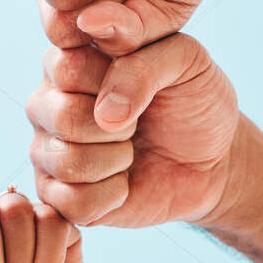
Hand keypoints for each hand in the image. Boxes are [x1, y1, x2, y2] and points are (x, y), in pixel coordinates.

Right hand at [27, 34, 238, 226]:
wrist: (214, 159)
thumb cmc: (194, 102)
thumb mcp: (186, 62)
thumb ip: (142, 62)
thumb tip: (104, 106)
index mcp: (69, 60)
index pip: (66, 67)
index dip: (113, 82)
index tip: (144, 83)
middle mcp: (48, 103)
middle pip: (60, 116)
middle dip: (118, 126)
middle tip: (138, 123)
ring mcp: (48, 150)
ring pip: (64, 161)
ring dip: (115, 161)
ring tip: (131, 152)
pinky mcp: (57, 195)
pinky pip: (70, 202)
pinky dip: (111, 196)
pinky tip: (123, 183)